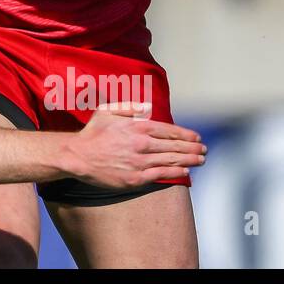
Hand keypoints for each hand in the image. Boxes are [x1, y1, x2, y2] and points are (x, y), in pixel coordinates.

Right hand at [62, 102, 205, 188]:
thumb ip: (129, 106)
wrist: (78, 156)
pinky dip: (176, 172)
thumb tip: (148, 107)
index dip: (186, 135)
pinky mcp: (136, 178)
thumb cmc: (92, 133)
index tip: (196, 137)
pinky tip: (185, 171)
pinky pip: (161, 174)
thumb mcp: (107, 111)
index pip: (169, 131)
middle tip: (204, 149)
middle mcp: (142, 144)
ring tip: (201, 159)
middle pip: (174, 146)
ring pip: (172, 160)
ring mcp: (140, 162)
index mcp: (137, 126)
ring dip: (190, 160)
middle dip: (193, 148)